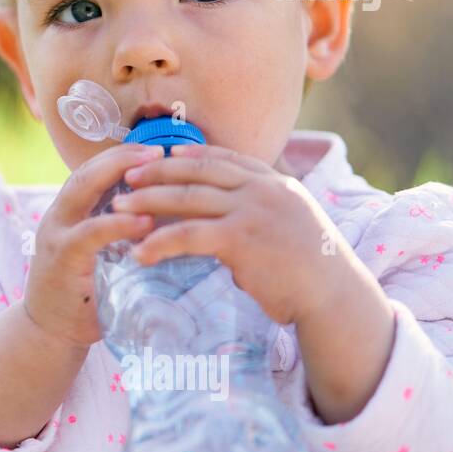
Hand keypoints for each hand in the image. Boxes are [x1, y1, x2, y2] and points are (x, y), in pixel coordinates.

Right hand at [24, 142, 163, 349]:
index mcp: (70, 212)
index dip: (124, 156)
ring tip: (157, 171)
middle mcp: (59, 216)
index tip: (158, 149)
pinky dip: (118, 224)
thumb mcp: (102, 256)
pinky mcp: (62, 259)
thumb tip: (168, 219)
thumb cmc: (86, 294)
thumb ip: (120, 235)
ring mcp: (57, 234)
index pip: (94, 170)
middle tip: (160, 150)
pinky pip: (90, 233)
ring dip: (120, 175)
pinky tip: (146, 222)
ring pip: (84, 189)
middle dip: (124, 156)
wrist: (50, 333)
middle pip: (88, 170)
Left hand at [111, 142, 359, 326]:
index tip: (163, 153)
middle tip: (126, 177)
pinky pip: (187, 234)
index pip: (226, 158)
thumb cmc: (311, 271)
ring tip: (118, 210)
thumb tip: (222, 228)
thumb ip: (256, 215)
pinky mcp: (240, 239)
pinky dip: (158, 242)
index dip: (191, 155)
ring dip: (147, 201)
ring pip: (186, 198)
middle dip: (157, 171)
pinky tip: (139, 252)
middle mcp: (263, 189)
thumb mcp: (288, 226)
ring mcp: (251, 211)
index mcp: (275, 183)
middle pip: (197, 171)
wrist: (334, 297)